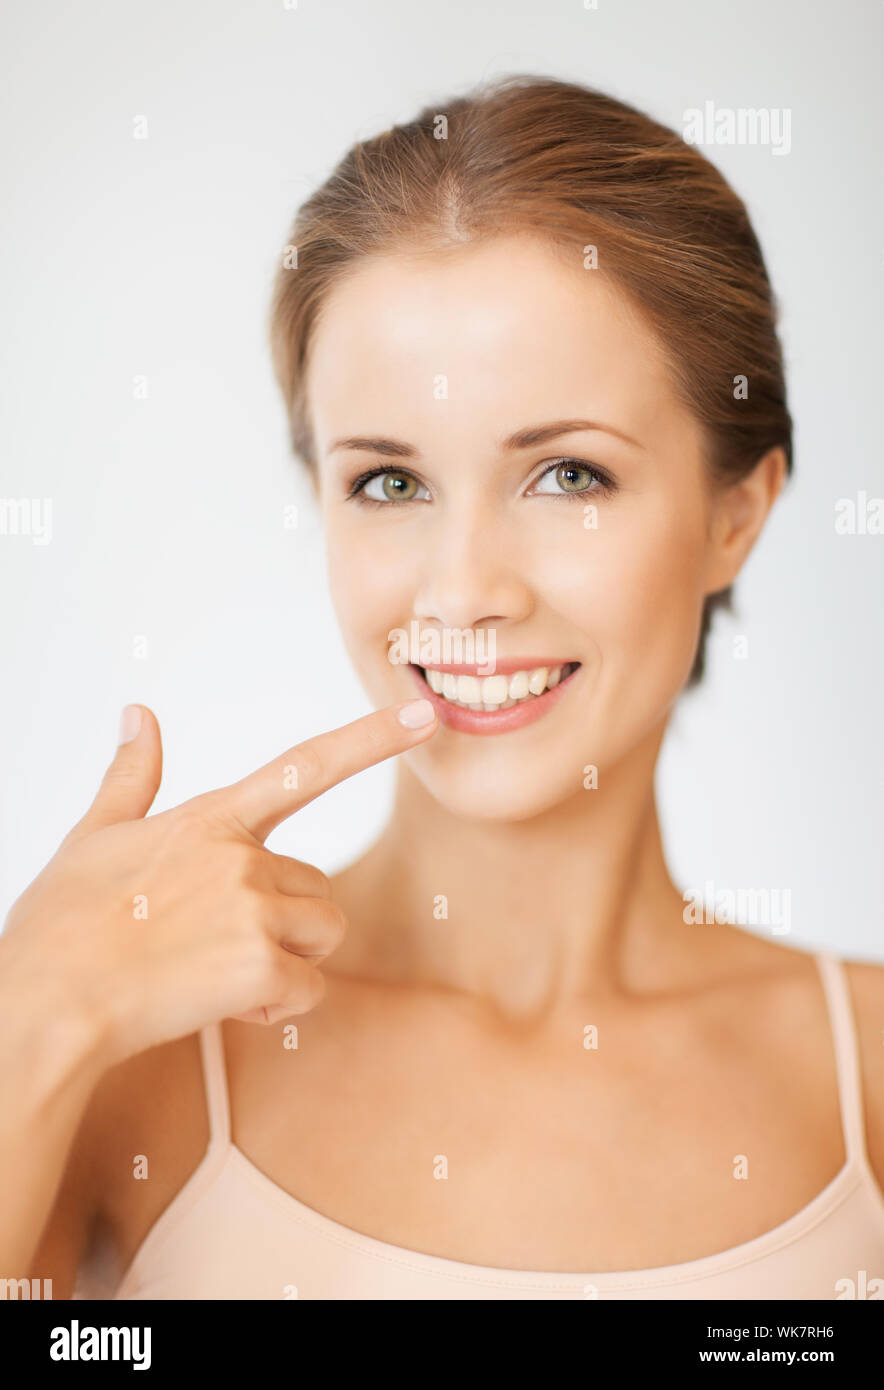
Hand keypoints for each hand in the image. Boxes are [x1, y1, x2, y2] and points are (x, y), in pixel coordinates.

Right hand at [0, 698, 437, 1064]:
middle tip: (215, 944)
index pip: (306, 766)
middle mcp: (243, 855)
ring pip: (322, 935)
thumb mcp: (93, 837)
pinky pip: (308, 991)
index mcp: (211, 818)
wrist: (48, 1000)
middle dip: (285, 921)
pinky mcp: (261, 964)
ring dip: (287, 961)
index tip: (423, 715)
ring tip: (217, 971)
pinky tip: (218, 1003)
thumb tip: (137, 715)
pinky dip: (274, 1008)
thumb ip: (131, 776)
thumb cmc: (62, 926)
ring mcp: (254, 907)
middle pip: (317, 887)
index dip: (371, 738)